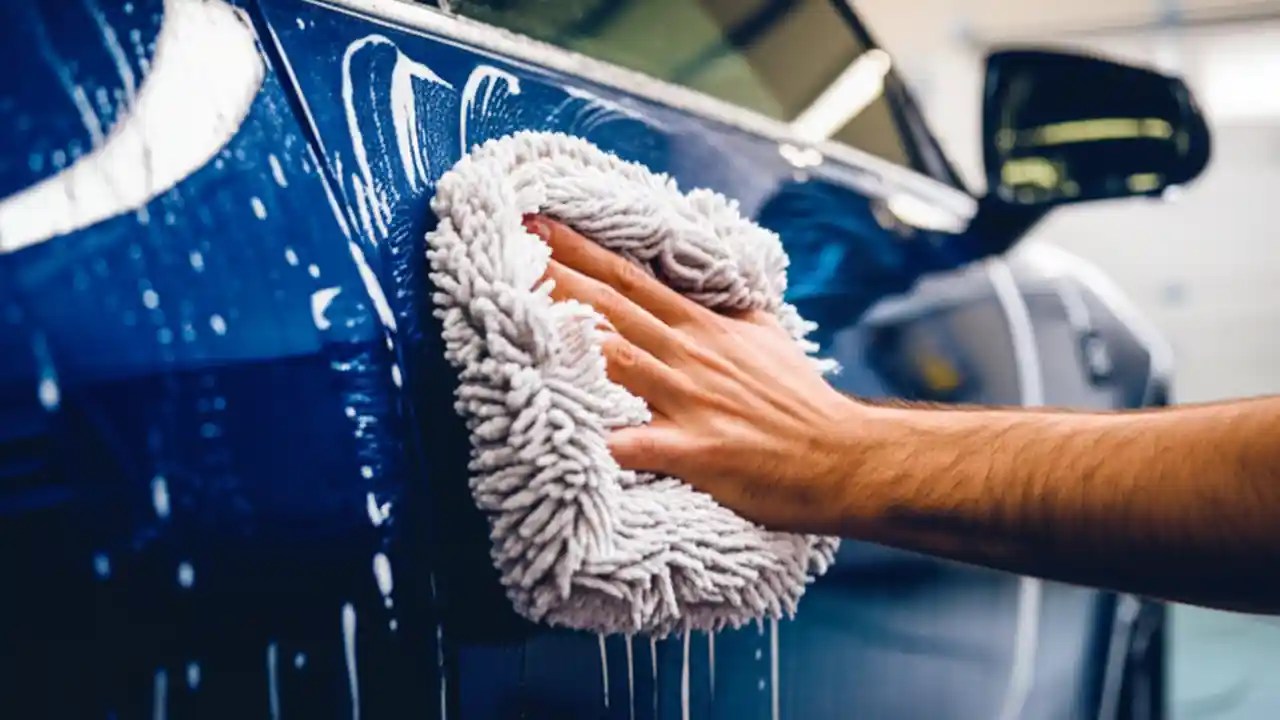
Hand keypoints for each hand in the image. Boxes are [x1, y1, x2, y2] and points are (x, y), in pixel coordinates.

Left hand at [525, 216, 868, 532]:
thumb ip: (724, 308)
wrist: (842, 455)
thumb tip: (701, 284)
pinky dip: (602, 439)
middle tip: (509, 249)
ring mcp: (692, 400)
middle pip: (613, 308)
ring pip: (618, 360)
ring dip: (566, 338)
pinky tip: (562, 436)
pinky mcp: (697, 450)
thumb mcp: (765, 336)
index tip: (539, 226)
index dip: (582, 252)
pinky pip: (639, 444)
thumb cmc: (800, 401)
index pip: (632, 279)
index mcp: (702, 327)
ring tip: (517, 319)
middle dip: (558, 277)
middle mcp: (690, 354)